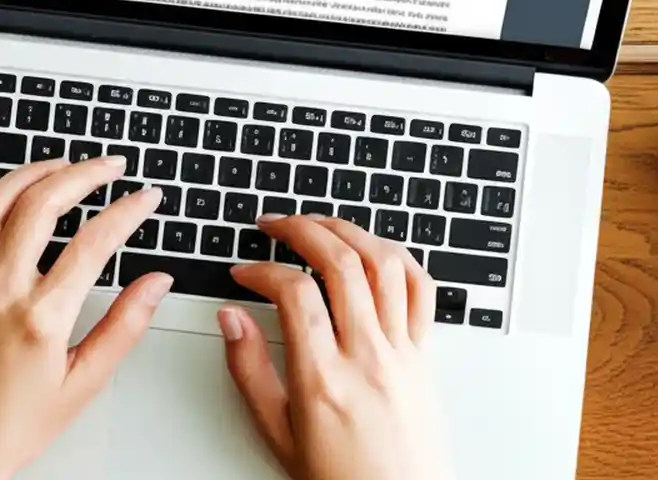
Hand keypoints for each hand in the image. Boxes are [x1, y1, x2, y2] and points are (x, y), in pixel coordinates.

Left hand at [0, 157, 171, 479]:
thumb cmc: (7, 431)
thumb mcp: (82, 386)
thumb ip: (123, 328)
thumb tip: (154, 285)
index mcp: (39, 319)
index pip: (94, 243)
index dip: (127, 212)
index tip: (145, 199)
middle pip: (42, 206)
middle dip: (83, 174)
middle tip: (109, 166)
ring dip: (30, 174)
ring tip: (60, 163)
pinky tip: (0, 196)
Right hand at [219, 215, 452, 479]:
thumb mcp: (278, 433)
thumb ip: (250, 371)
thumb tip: (231, 319)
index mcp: (325, 381)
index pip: (294, 294)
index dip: (262, 270)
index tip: (244, 272)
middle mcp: (369, 358)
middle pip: (341, 264)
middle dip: (301, 229)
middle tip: (274, 224)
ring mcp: (403, 352)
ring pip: (384, 265)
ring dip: (348, 230)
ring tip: (319, 224)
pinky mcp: (425, 354)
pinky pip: (421, 289)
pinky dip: (398, 258)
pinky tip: (374, 249)